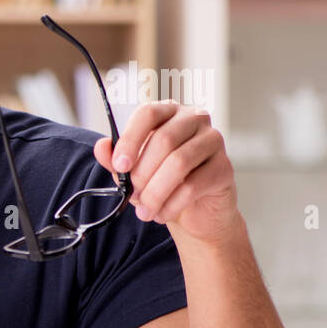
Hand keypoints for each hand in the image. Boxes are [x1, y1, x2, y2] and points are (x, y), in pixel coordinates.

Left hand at [93, 100, 240, 245]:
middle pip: (164, 140)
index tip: (119, 165)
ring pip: (179, 163)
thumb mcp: (133, 171)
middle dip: (142, 173)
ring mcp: (214, 141)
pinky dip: (171, 204)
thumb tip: (101, 147)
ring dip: (155, 192)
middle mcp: (194, 119)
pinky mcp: (225, 167)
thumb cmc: (163, 183)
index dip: (130, 139)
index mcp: (168, 113)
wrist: (194, 212)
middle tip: (133, 194)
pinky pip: (193, 185)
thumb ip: (116, 159)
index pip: (148, 113)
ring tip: (145, 210)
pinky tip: (162, 214)